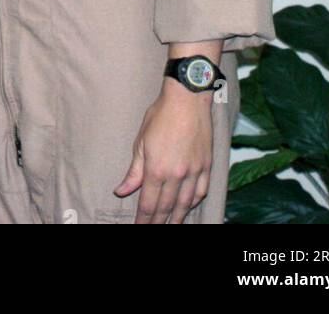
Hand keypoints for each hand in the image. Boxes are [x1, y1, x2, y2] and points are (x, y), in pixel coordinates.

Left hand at [113, 81, 213, 222]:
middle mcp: (177, 175)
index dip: (143, 218)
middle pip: (167, 207)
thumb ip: (133, 171)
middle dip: (158, 221)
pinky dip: (194, 202)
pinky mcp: (207, 166)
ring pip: (186, 203)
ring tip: (172, 225)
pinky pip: (202, 191)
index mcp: (156, 169)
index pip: (148, 203)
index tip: (138, 227)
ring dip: (178, 217)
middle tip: (152, 229)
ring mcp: (194, 172)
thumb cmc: (160, 116)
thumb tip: (121, 190)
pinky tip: (189, 207)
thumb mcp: (140, 142)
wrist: (187, 99)